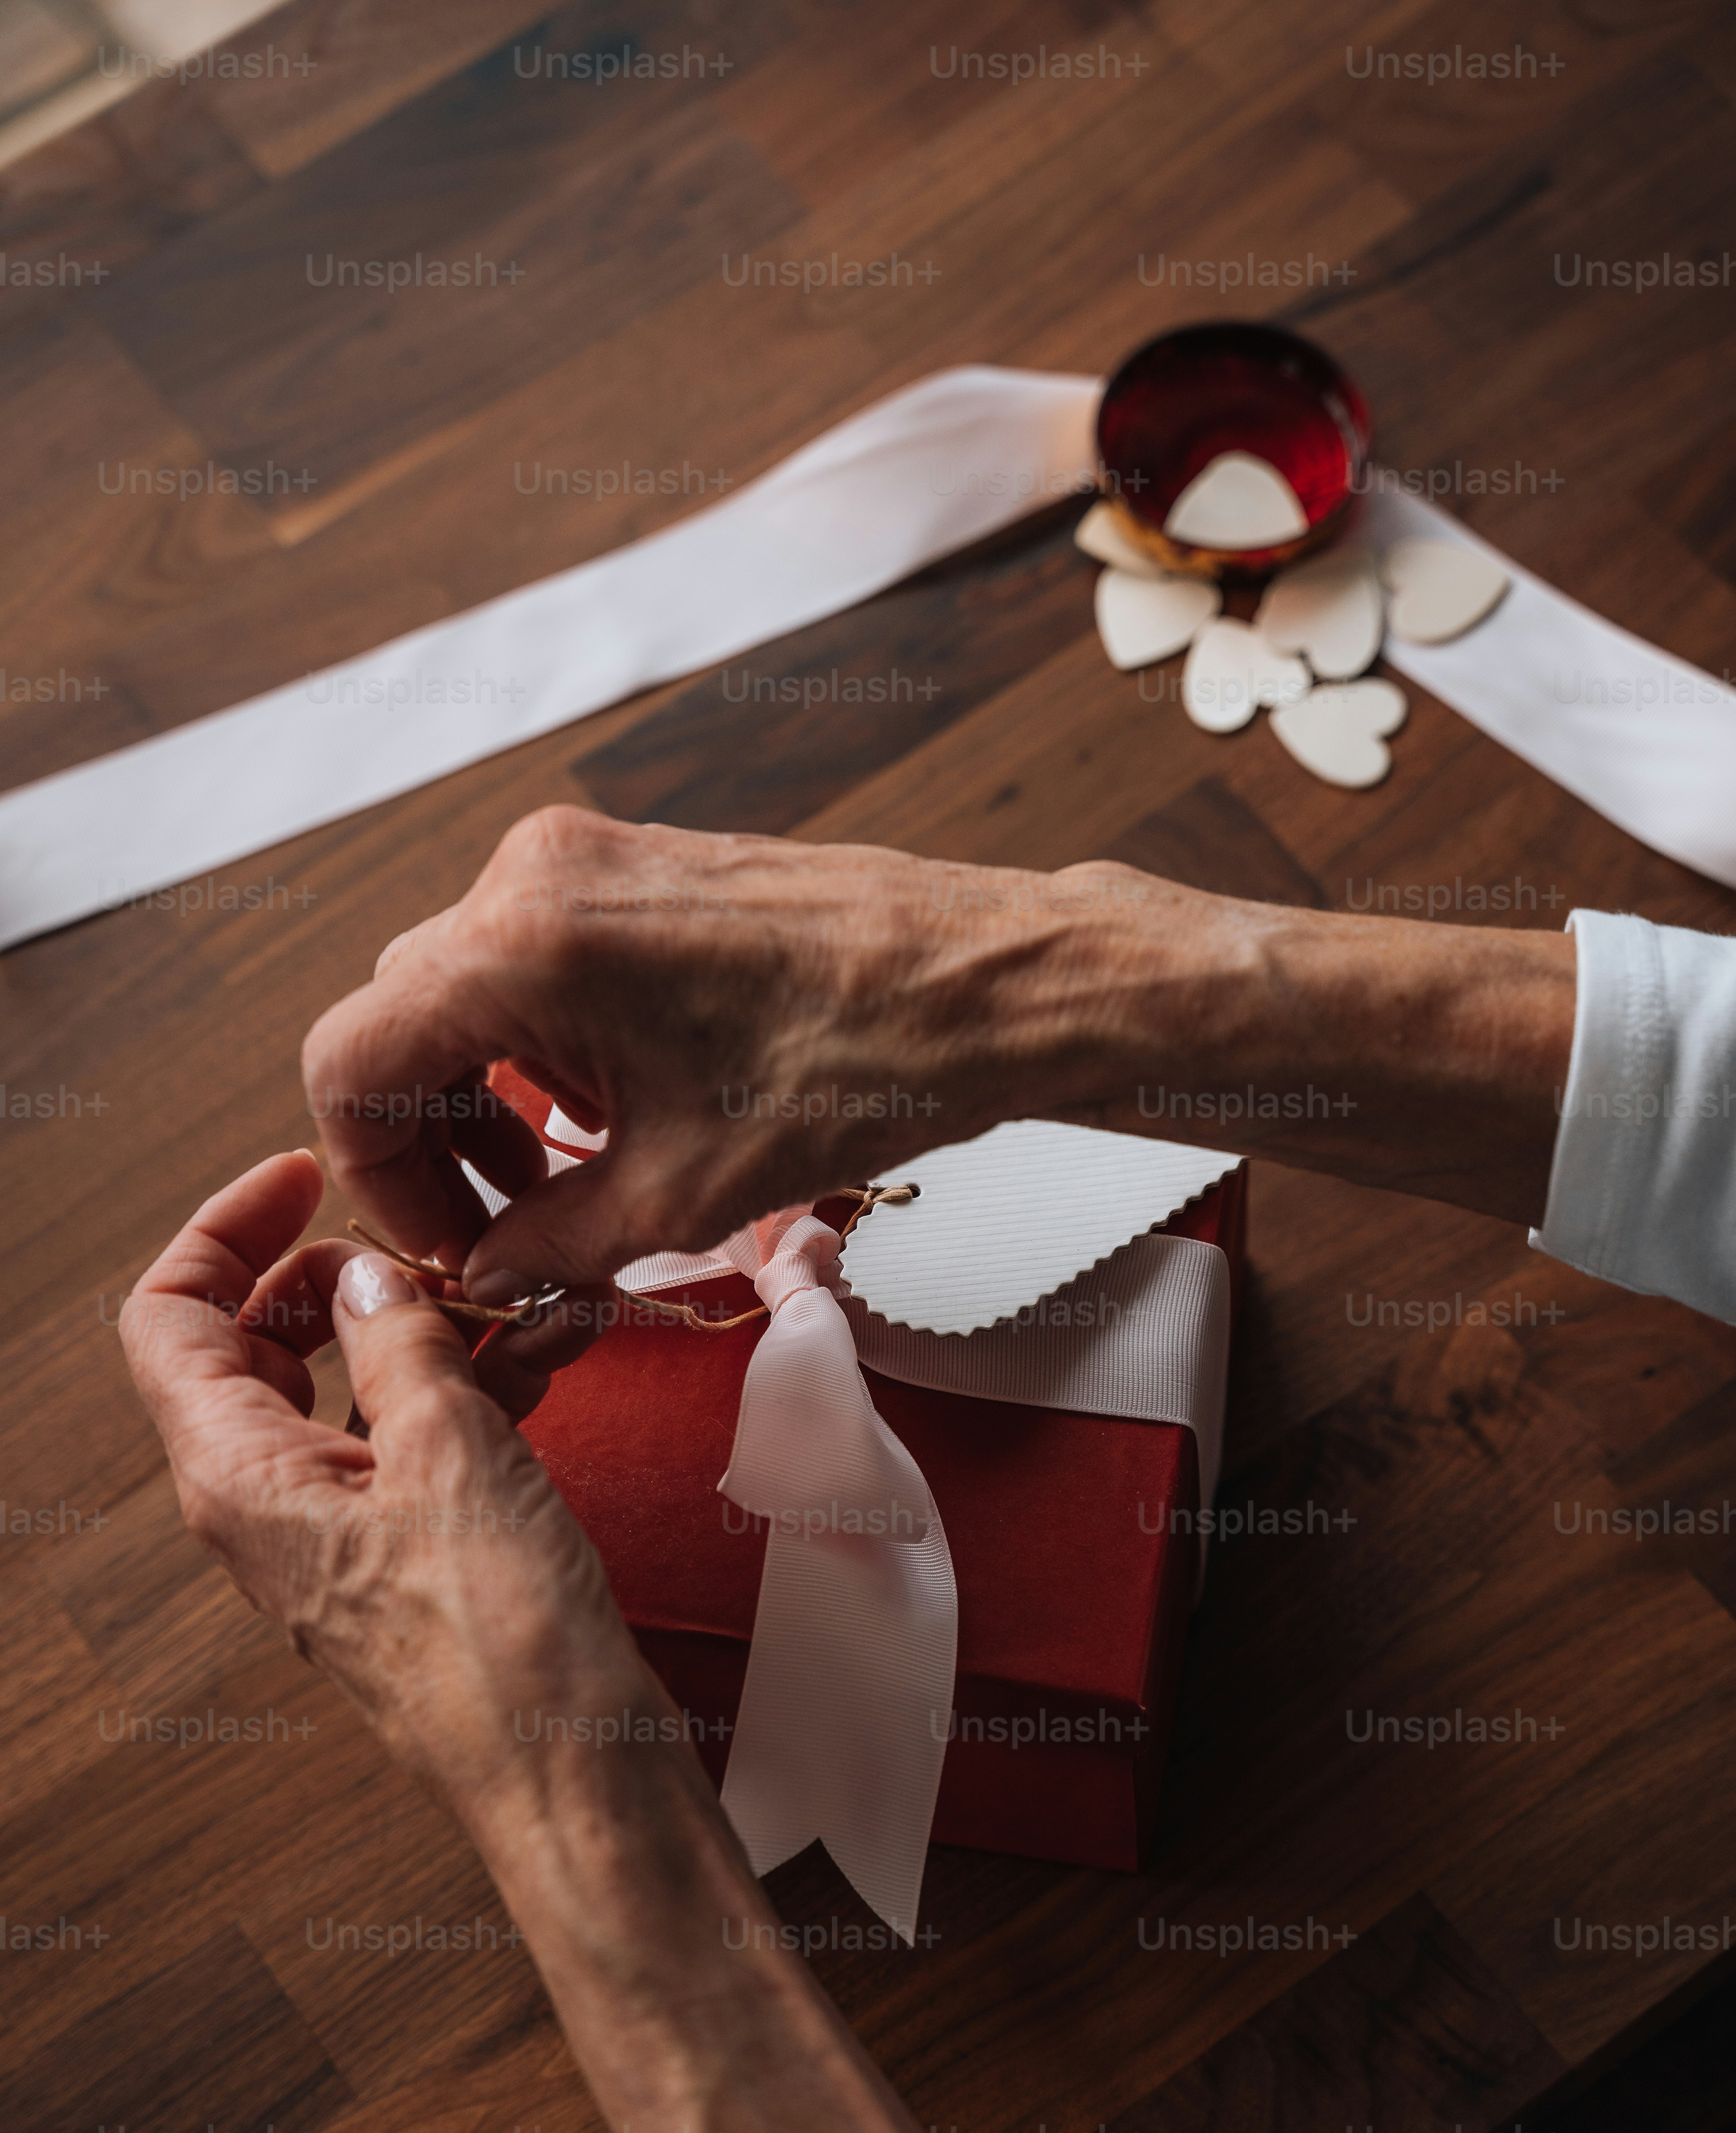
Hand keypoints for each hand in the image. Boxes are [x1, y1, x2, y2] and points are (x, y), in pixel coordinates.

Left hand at [117, 1149, 711, 1884]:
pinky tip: (552, 1354)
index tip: (307, 1178)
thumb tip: (367, 1275)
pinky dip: (470, 1389)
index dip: (225, 1232)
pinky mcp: (410, 1557)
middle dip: (336, 1275)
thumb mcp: (452, 1453)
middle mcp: (268, 1507)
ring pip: (351, 1390)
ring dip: (429, 1329)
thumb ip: (401, 1345)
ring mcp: (339, 1535)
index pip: (168, 1320)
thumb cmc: (501, 1643)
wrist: (571, 1780)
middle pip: (255, 1347)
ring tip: (526, 1293)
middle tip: (419, 1241)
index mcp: (238, 1479)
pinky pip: (413, 1443)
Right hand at [300, 806, 1148, 1308]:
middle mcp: (534, 877)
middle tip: (503, 1229)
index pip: (351, 1060)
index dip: (377, 1172)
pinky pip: (540, 960)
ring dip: (490, 1097)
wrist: (986, 987)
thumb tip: (488, 1274)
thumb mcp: (680, 1195)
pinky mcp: (638, 865)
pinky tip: (618, 1113)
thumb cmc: (858, 1071)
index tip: (446, 1238)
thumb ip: (551, 1243)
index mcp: (521, 944)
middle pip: (404, 1022)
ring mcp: (587, 858)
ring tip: (567, 1180)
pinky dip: (549, 1047)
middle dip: (435, 1139)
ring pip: (469, 993)